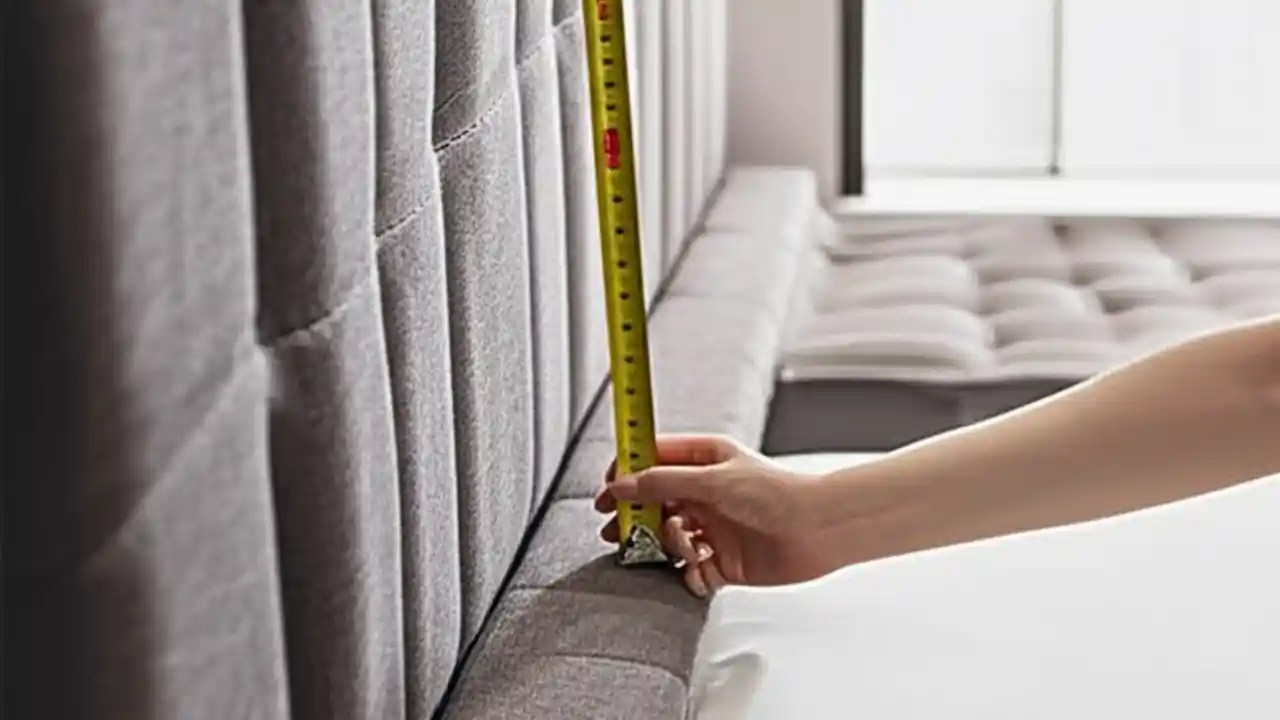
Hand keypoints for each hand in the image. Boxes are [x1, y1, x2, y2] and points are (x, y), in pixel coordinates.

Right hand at [595, 434, 838, 597]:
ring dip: (666, 545)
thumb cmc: (776, 494)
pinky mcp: (722, 560)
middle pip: (653, 503)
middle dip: (634, 517)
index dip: (626, 473)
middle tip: (617, 530)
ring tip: (681, 547)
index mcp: (703, 461)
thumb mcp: (712, 480)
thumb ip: (662, 483)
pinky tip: (701, 568)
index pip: (651, 460)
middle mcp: (705, 493)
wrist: (817, 530)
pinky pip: (690, 570)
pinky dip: (690, 573)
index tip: (606, 490)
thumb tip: (621, 485)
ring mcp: (712, 527)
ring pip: (667, 538)